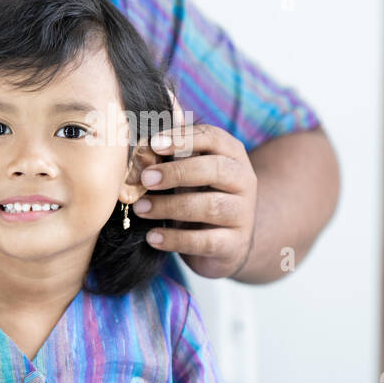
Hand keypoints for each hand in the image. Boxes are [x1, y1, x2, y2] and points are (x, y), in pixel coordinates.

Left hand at [132, 88, 257, 279]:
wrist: (226, 241)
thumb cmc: (199, 196)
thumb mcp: (189, 173)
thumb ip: (170, 158)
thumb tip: (139, 151)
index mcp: (232, 154)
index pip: (213, 138)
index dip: (183, 138)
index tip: (153, 144)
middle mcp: (244, 180)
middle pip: (216, 169)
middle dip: (178, 172)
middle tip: (146, 179)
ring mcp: (243, 214)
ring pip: (211, 206)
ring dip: (171, 206)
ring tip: (141, 209)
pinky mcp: (235, 244)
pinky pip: (206, 241)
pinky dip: (176, 239)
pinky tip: (152, 237)